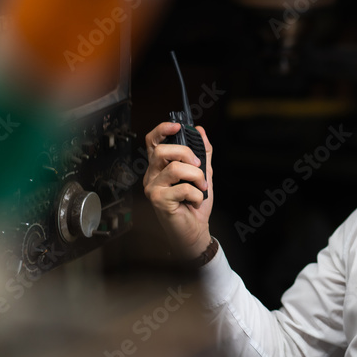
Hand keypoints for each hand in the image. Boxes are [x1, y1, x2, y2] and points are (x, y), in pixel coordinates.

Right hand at [143, 122, 213, 258]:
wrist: (195, 230)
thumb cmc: (194, 204)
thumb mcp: (204, 174)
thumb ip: (203, 153)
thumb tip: (200, 131)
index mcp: (160, 167)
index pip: (153, 142)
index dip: (162, 130)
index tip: (177, 126)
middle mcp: (152, 175)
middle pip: (163, 151)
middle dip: (186, 154)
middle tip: (199, 166)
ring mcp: (152, 188)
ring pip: (175, 168)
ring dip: (197, 177)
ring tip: (202, 187)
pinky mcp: (158, 200)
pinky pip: (182, 188)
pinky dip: (196, 194)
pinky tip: (195, 201)